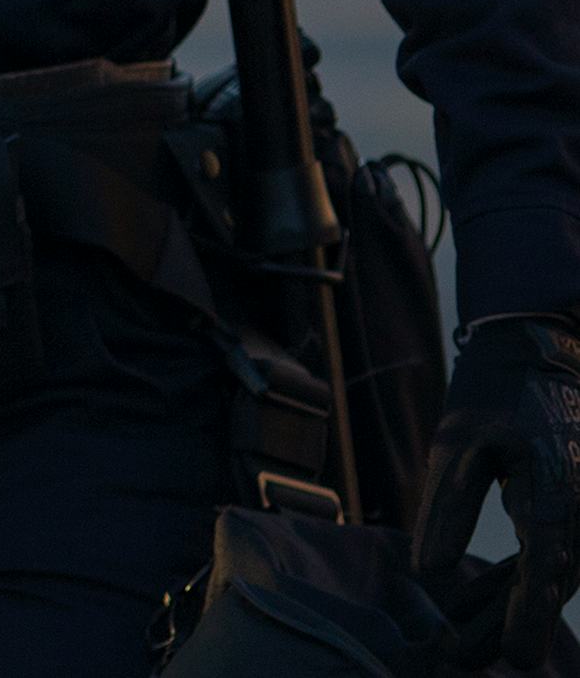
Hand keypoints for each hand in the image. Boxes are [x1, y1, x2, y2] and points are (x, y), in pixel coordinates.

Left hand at [414, 315, 579, 666]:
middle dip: (512, 625)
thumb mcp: (459, 445)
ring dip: (510, 607)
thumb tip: (431, 571)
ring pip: (548, 571)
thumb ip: (448, 508)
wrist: (535, 352)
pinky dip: (514, 576)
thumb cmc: (492, 395)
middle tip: (473, 662)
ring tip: (465, 644)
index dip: (527, 615)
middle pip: (548, 581)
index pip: (545, 566)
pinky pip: (545, 550)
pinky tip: (475, 600)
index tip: (513, 659)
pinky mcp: (566, 504)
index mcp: (558, 489)